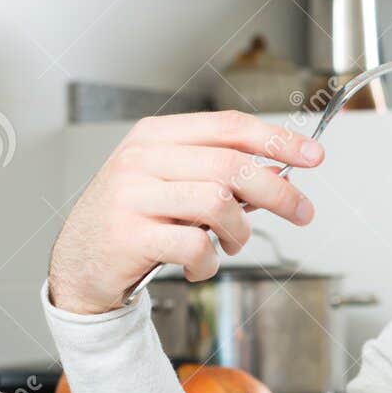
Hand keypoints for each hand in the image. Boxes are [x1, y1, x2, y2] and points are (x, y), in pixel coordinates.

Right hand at [49, 111, 322, 313]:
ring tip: (231, 245)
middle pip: (232, 165)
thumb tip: (281, 173)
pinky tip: (199, 265)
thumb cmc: (133, 219)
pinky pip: (194, 245)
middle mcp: (142, 159)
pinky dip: (209, 263)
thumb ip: (218, 175)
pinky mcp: (129, 235)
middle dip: (278, 191)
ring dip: (239, 233)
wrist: (78, 261)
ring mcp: (133, 196)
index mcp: (156, 136)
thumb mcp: (172, 184)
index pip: (229, 127)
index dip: (277, 140)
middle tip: (301, 212)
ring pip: (218, 203)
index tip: (313, 156)